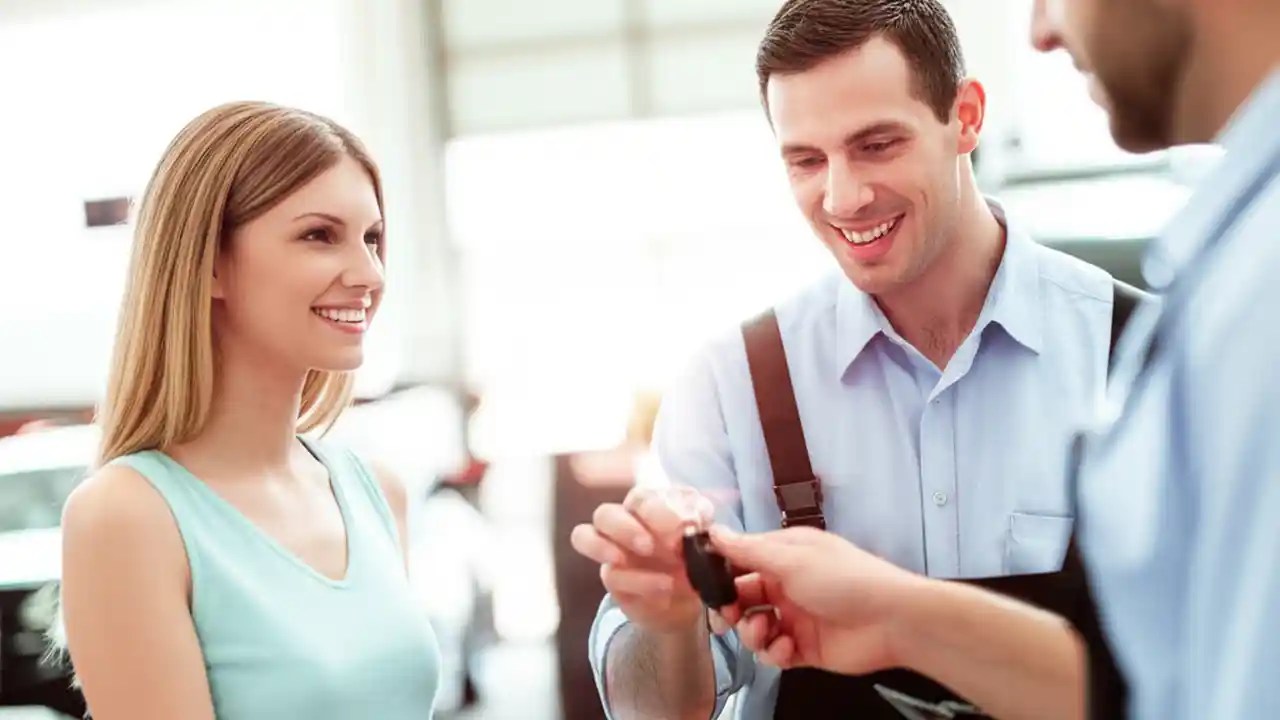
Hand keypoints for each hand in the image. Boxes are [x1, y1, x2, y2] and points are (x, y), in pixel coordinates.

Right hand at [570, 486, 714, 633]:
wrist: (696, 596)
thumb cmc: (698, 553)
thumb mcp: (707, 532)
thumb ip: (699, 520)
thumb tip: (691, 521)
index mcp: (647, 505)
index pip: (640, 498)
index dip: (658, 511)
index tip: (686, 526)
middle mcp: (624, 523)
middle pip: (603, 514)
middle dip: (626, 528)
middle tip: (653, 545)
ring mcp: (613, 551)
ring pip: (584, 536)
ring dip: (609, 548)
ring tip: (644, 564)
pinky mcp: (614, 580)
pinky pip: (612, 576)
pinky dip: (638, 581)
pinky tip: (663, 587)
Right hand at [709, 525, 929, 675]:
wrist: (893, 621)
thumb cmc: (847, 580)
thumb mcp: (792, 559)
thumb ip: (749, 550)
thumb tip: (715, 532)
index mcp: (785, 556)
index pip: (741, 560)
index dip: (720, 573)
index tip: (702, 584)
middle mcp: (788, 584)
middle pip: (743, 597)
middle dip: (730, 608)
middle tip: (727, 617)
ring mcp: (796, 616)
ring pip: (755, 627)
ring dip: (753, 632)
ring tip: (765, 632)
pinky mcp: (806, 647)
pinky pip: (775, 653)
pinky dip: (774, 653)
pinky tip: (785, 649)